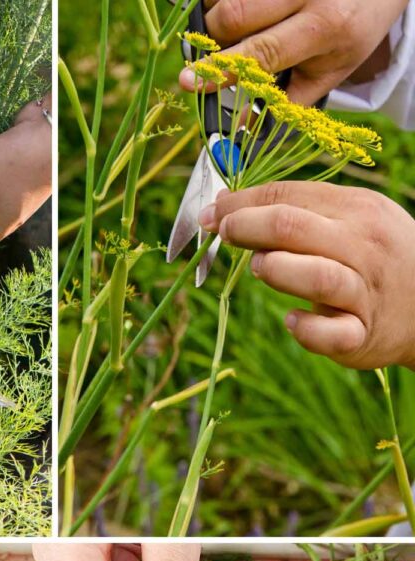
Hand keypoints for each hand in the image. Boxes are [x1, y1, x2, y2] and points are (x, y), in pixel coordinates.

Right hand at [179, 0, 407, 104]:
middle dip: (213, 39)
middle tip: (217, 54)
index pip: (261, 52)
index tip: (188, 82)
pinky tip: (239, 15)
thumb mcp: (330, 72)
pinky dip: (223, 2)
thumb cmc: (348, 31)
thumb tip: (242, 124)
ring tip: (230, 31)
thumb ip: (288, 100)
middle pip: (233, 14)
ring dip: (216, 16)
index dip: (221, 70)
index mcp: (323, 28)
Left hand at [199, 181, 414, 370]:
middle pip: (293, 227)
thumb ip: (302, 213)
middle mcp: (362, 248)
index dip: (242, 203)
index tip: (212, 212)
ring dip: (276, 270)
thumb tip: (233, 207)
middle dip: (246, 227)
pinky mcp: (362, 336)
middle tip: (223, 233)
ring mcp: (364, 294)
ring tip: (258, 268)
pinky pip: (330, 334)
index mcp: (357, 210)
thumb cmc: (377, 260)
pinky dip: (304, 329)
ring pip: (315, 277)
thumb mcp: (354, 221)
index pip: (290, 196)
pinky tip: (291, 320)